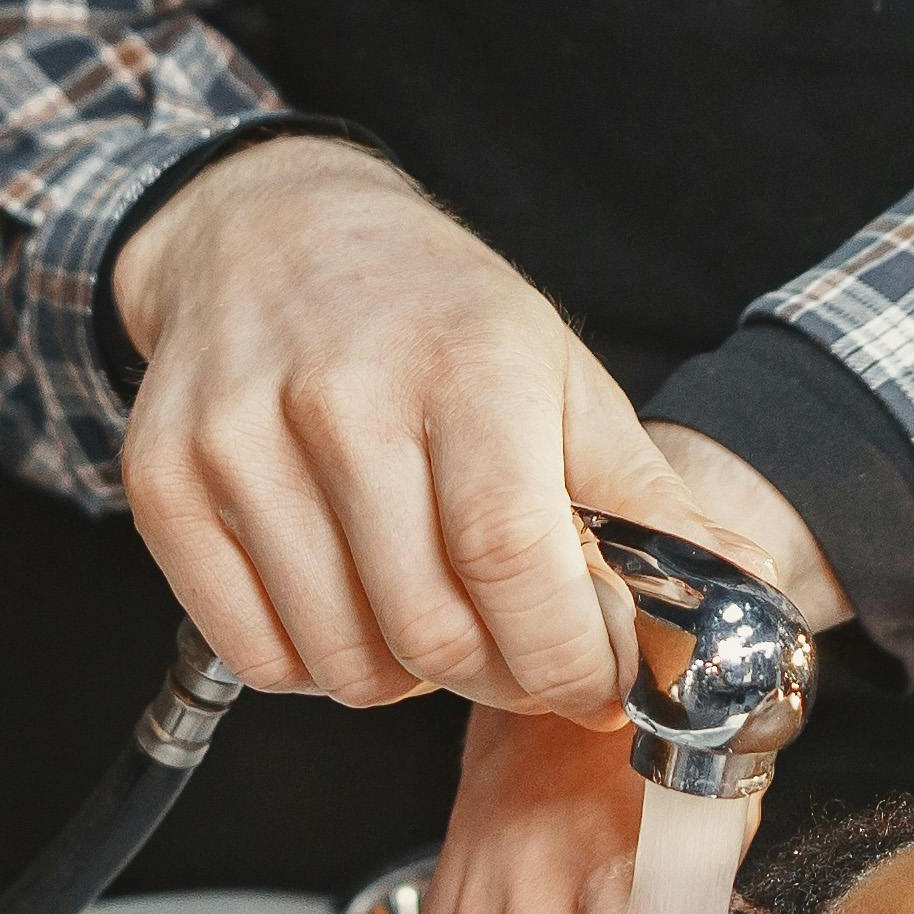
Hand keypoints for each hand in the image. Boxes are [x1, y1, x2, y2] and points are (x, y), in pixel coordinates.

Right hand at [113, 138, 671, 719]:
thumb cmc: (434, 314)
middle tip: (519, 652)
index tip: (595, 682)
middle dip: (500, 677)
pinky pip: (255, 653)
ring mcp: (239, 439)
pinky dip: (318, 663)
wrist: (270, 231)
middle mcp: (342, 397)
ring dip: (407, 676)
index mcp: (466, 365)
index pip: (512, 559)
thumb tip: (748, 598)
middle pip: (430, 631)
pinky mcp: (165, 480)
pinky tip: (349, 600)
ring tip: (430, 608)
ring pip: (343, 661)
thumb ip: (650, 502)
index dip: (565, 656)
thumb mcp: (562, 376)